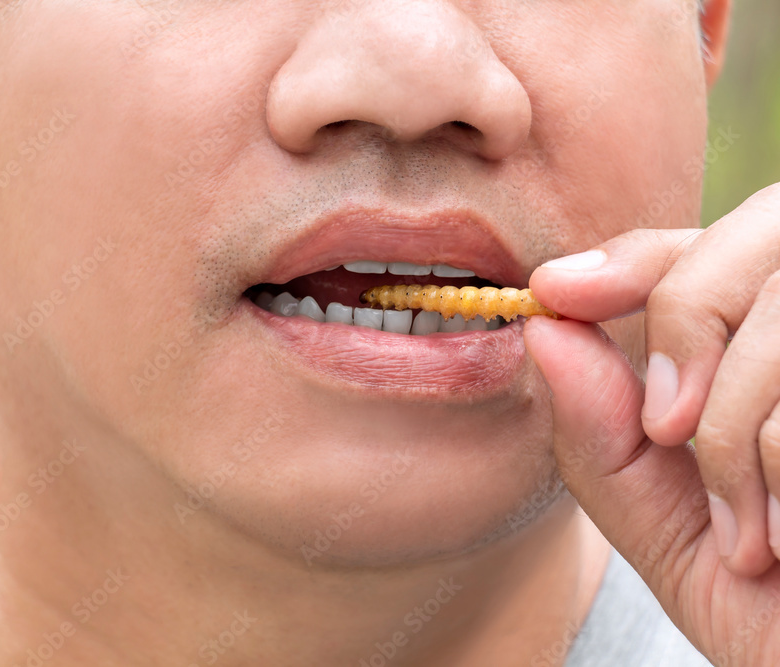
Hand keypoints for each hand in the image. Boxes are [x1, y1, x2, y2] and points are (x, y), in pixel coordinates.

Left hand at [523, 183, 779, 665]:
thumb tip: (545, 330)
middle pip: (757, 234)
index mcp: (773, 354)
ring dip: (737, 433)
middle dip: (687, 318)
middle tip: (666, 424)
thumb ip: (602, 433)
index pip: (703, 248)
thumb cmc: (773, 613)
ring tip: (750, 531)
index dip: (629, 258)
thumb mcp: (664, 525)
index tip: (553, 292)